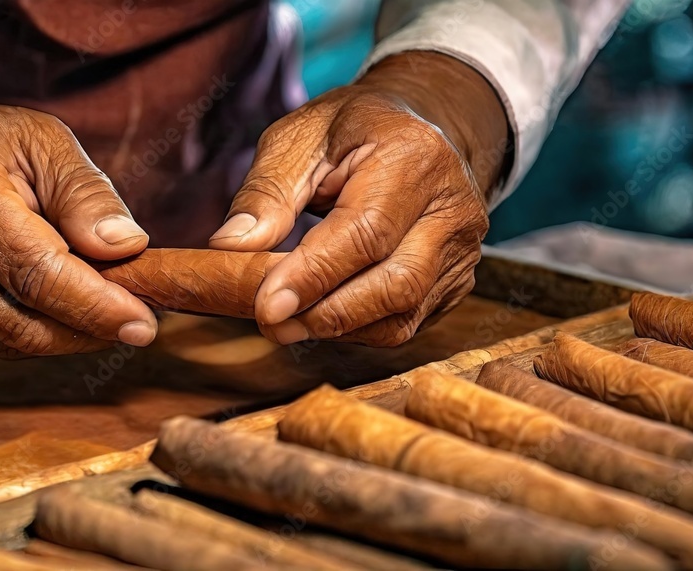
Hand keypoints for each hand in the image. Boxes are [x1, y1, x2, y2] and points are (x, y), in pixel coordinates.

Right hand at [0, 102, 156, 358]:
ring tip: (88, 301)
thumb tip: (126, 246)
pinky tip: (36, 303)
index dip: (96, 305)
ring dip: (62, 333)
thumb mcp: (38, 141)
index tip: (143, 323)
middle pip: (26, 321)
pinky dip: (25, 334)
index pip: (38, 273)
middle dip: (90, 328)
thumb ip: (85, 192)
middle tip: (134, 319)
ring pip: (10, 343)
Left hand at [210, 52, 509, 345]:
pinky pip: (408, 323)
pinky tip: (323, 313)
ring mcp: (462, 250)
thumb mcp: (302, 135)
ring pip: (403, 315)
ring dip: (339, 329)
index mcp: (414, 156)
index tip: (266, 306)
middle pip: (394, 284)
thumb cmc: (355, 128)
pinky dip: (359, 329)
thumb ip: (267, 190)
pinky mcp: (458, 281)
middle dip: (325, 314)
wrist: (426, 126)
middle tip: (269, 323)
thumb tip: (229, 246)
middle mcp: (452, 207)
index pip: (365, 232)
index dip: (314, 275)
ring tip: (288, 321)